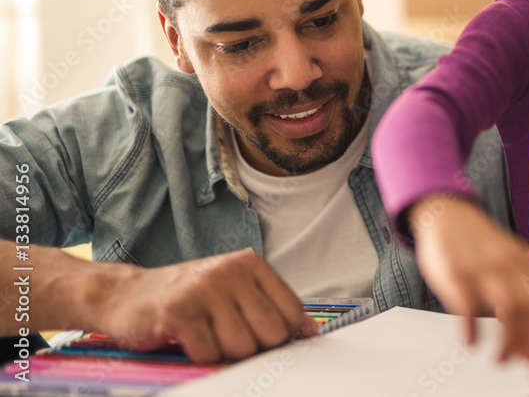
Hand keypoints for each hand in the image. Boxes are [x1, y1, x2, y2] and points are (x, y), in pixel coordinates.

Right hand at [77, 248, 315, 362]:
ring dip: (224, 353)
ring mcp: (204, 288)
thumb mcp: (233, 293)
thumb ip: (270, 307)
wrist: (124, 295)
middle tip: (226, 337)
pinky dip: (200, 356)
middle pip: (272, 334)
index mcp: (250, 264)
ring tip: (205, 335)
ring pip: (242, 347)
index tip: (260, 336)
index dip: (281, 335)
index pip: (292, 312)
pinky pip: (210, 353)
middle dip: (253, 348)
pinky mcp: (179, 311)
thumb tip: (311, 331)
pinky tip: (186, 339)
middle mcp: (230, 271)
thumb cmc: (186, 299)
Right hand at [408, 195, 528, 375]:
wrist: (450, 214)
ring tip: (503, 361)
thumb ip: (528, 294)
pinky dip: (471, 326)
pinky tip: (471, 342)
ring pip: (511, 307)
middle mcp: (513, 268)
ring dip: (512, 339)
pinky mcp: (458, 273)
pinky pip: (468, 302)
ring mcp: (486, 270)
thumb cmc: (482, 246)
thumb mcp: (513, 263)